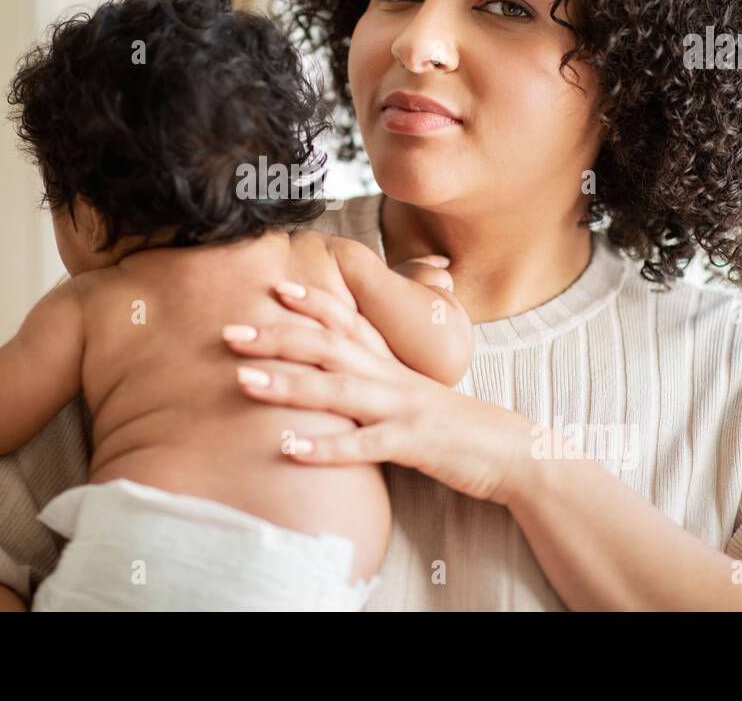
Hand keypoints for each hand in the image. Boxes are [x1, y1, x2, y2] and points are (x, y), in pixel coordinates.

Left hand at [222, 279, 538, 505]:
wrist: (513, 452)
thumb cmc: (454, 427)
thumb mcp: (411, 394)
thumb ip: (376, 381)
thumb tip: (338, 374)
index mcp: (390, 364)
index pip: (346, 321)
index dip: (311, 302)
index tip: (272, 287)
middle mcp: (391, 377)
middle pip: (327, 347)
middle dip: (276, 338)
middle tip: (228, 332)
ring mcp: (401, 408)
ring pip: (337, 390)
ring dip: (287, 384)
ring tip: (242, 381)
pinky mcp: (413, 444)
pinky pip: (364, 446)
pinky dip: (325, 448)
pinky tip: (288, 449)